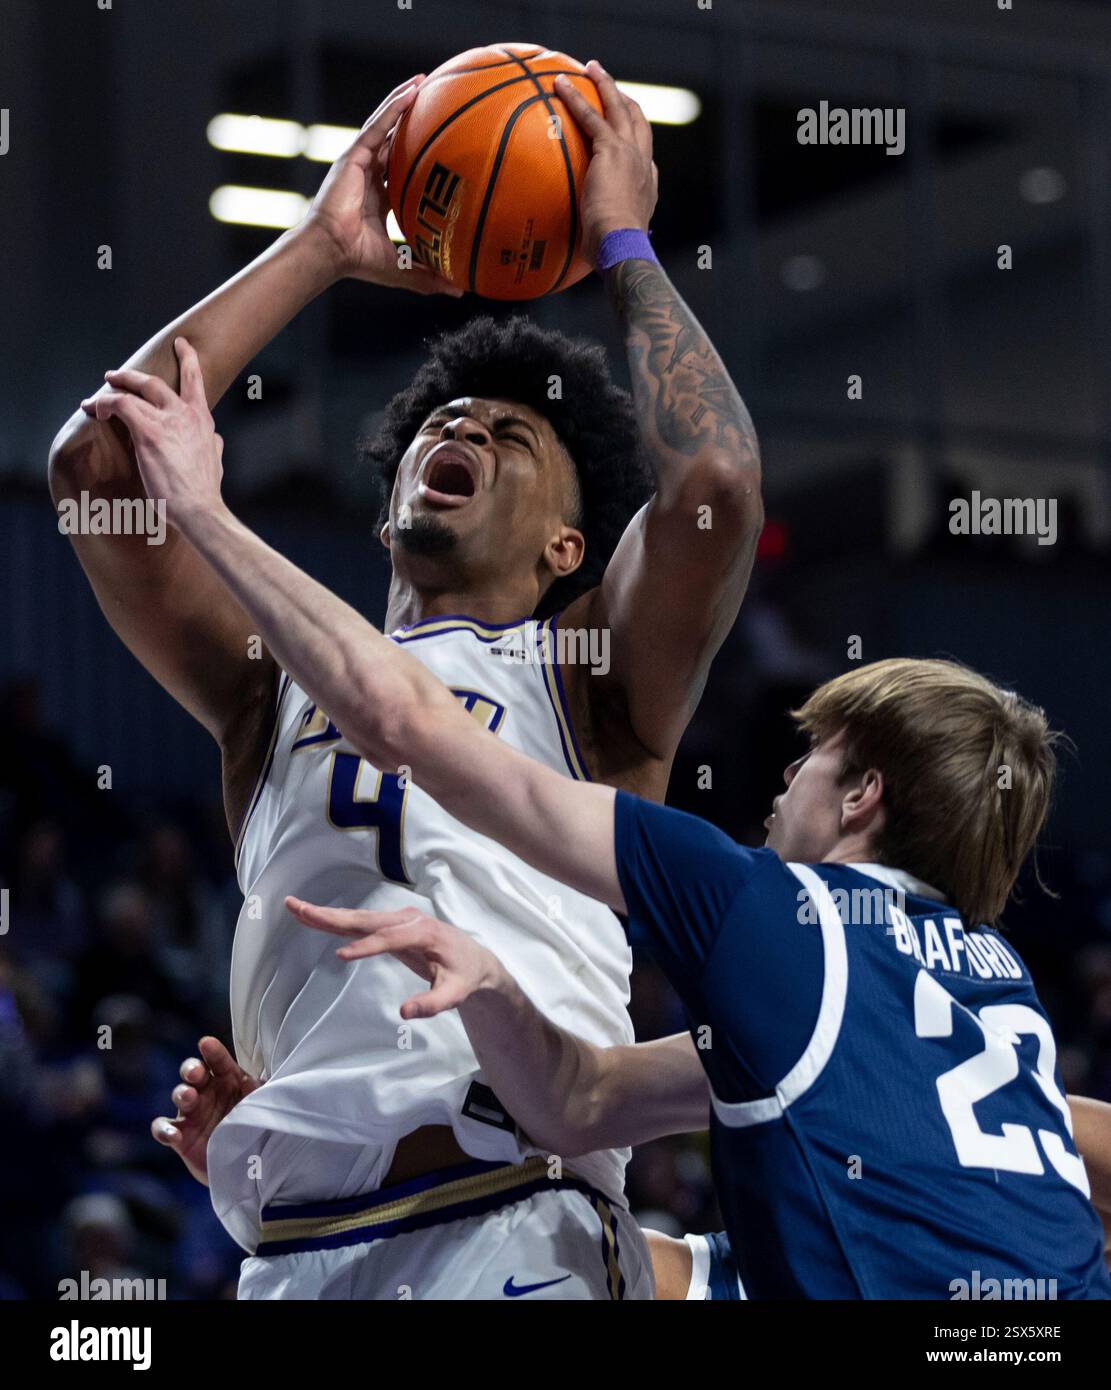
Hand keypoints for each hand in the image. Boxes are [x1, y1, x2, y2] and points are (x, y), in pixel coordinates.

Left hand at [82, 338, 222, 522]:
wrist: (200, 508)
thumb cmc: (205, 491)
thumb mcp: (217, 460)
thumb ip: (214, 445)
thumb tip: (215, 440)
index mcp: (202, 420)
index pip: (195, 381)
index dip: (188, 359)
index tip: (181, 345)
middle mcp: (185, 413)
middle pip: (155, 381)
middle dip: (131, 375)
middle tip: (115, 375)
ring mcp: (166, 420)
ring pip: (134, 389)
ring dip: (112, 389)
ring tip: (97, 397)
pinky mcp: (148, 431)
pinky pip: (120, 404)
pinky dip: (104, 403)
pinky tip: (95, 411)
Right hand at [151, 1036, 259, 1185]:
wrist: (249, 1166)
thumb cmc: (256, 1127)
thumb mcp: (262, 1107)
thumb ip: (259, 1092)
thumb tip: (252, 1080)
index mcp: (228, 1080)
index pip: (218, 1061)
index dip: (212, 1052)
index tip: (207, 1044)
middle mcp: (207, 1092)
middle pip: (193, 1072)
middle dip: (191, 1068)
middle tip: (196, 1073)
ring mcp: (192, 1113)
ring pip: (179, 1095)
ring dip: (181, 1093)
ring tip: (188, 1098)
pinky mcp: (181, 1137)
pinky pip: (163, 1129)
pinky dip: (164, 1130)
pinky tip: (173, 1134)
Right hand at [286, 898, 501, 1019]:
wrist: (473, 960)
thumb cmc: (464, 976)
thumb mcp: (455, 994)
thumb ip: (433, 1004)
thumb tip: (405, 1013)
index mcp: (423, 933)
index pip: (390, 939)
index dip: (367, 948)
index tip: (341, 957)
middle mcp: (408, 920)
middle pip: (365, 919)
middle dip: (332, 916)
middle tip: (300, 910)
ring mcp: (397, 920)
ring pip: (357, 918)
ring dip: (325, 915)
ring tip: (295, 908)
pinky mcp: (389, 926)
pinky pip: (358, 924)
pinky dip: (335, 921)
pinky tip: (313, 918)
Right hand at [301, 75, 461, 296]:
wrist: (331, 251)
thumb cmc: (359, 261)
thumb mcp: (402, 267)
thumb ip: (430, 275)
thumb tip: (462, 290)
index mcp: (379, 198)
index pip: (401, 171)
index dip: (417, 157)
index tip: (440, 148)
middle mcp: (370, 175)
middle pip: (394, 141)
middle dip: (411, 121)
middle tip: (434, 103)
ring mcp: (360, 162)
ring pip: (385, 124)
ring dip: (403, 102)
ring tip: (424, 81)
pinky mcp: (353, 154)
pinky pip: (378, 125)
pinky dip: (394, 107)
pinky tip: (412, 90)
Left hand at [554, 60, 657, 263]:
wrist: (622, 245)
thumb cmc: (615, 253)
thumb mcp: (612, 242)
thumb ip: (603, 237)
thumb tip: (589, 255)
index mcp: (648, 186)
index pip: (644, 157)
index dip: (634, 141)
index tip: (624, 135)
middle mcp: (644, 165)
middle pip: (638, 122)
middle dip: (626, 101)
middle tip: (610, 86)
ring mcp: (631, 154)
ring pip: (620, 108)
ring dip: (605, 85)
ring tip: (591, 68)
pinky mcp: (612, 150)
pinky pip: (591, 116)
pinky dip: (576, 97)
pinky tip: (560, 84)